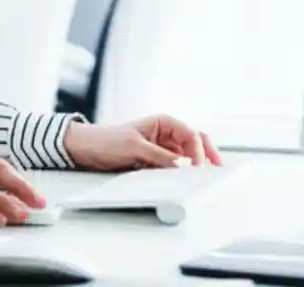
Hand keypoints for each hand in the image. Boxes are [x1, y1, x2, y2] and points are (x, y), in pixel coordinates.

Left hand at [64, 114, 222, 171]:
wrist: (86, 150)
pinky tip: (186, 180)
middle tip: (217, 169)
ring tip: (204, 177)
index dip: (197, 151)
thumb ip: (159, 156)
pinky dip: (182, 173)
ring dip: (196, 164)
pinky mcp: (156, 162)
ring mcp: (162, 149)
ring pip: (187, 156)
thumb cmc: (107, 141)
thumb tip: (182, 164)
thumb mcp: (134, 147)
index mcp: (163, 122)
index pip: (190, 135)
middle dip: (207, 154)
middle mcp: (166, 134)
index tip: (196, 167)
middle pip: (195, 142)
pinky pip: (174, 167)